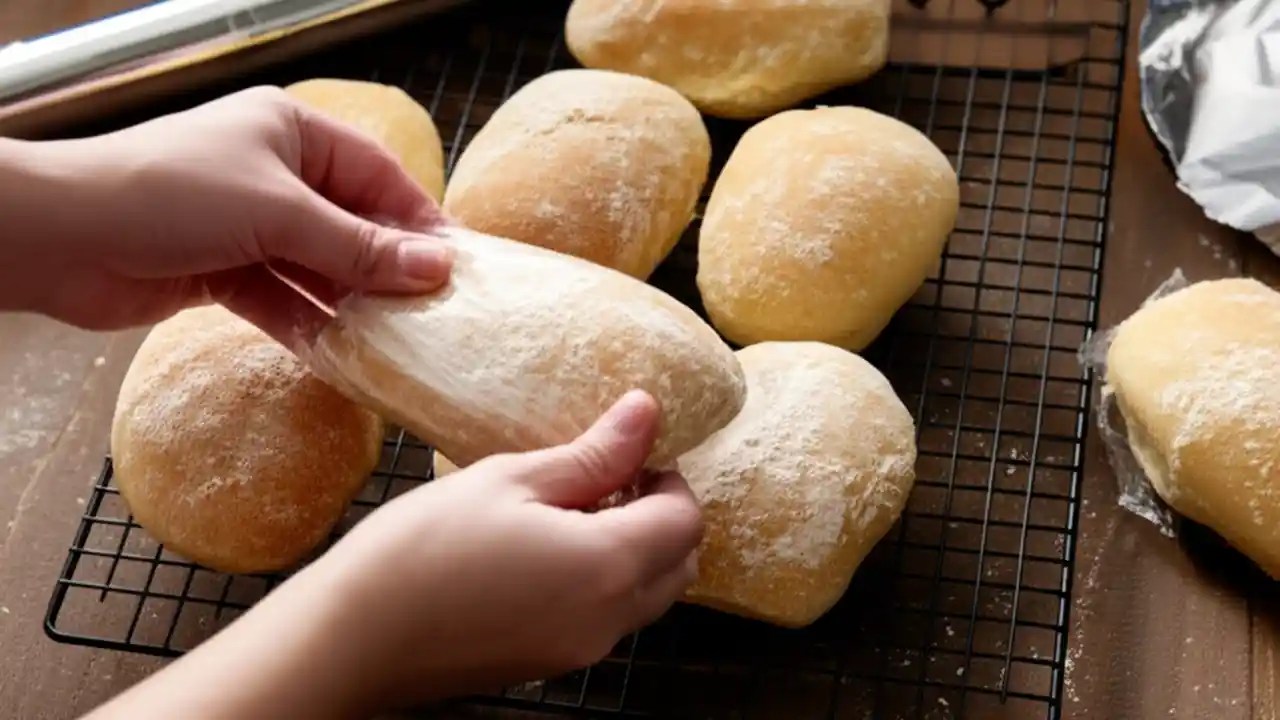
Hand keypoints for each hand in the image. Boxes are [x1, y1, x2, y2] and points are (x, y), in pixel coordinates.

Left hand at [0, 85, 451, 345]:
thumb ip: (360, 248)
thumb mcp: (280, 215)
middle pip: (350, 226)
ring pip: (318, 269)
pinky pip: (282, 300)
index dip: (418, 220)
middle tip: (433, 314)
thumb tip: (438, 268)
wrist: (59, 238)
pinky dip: (308, 326)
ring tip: (396, 342)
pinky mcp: (222, 272)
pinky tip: (342, 355)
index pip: (377, 175)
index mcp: (290, 133)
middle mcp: (273, 175)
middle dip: (386, 270)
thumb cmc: (171, 195)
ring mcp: (247, 226)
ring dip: (350, 305)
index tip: (458, 266)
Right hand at [84, 391, 703, 719]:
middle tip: (606, 474)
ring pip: (646, 595)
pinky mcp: (549, 664)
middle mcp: (608, 621)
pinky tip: (544, 547)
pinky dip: (602, 580)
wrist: (352, 638)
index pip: (686, 521)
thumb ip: (592, 453)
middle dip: (661, 514)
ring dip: (633, 548)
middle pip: (678, 564)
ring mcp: (580, 650)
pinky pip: (606, 618)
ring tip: (568, 507)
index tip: (626, 450)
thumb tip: (648, 413)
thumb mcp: (510, 480)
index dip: (669, 477)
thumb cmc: (420, 548)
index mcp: (607, 567)